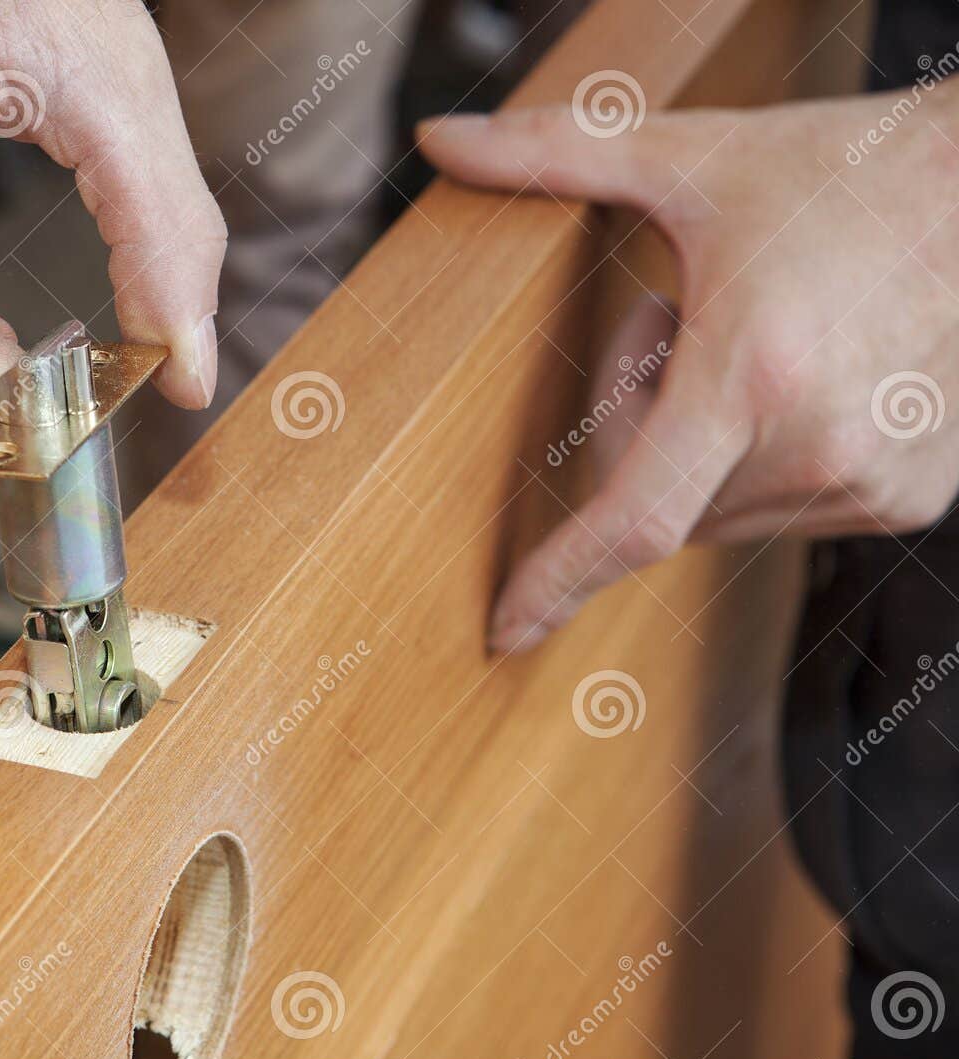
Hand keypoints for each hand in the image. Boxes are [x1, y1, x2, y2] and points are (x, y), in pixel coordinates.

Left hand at [418, 83, 958, 652]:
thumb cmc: (840, 174)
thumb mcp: (689, 159)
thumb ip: (552, 154)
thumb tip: (437, 140)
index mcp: (754, 375)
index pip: (632, 520)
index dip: (559, 579)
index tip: (505, 630)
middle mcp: (820, 447)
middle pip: (659, 496)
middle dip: (636, 421)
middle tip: (675, 322)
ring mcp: (873, 483)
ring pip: (716, 512)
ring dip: (700, 446)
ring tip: (759, 340)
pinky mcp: (909, 500)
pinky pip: (782, 510)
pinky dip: (762, 459)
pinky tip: (806, 377)